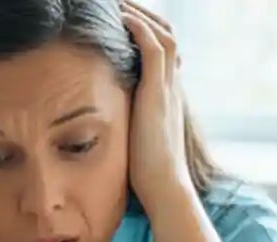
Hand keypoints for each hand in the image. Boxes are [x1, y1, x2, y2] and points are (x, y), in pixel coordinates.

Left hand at [122, 2, 192, 208]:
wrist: (164, 188)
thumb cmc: (147, 175)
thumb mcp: (136, 142)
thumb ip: (127, 126)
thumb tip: (105, 130)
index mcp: (167, 97)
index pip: (163, 52)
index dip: (147, 32)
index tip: (125, 24)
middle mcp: (171, 87)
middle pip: (166, 35)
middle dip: (145, 16)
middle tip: (122, 5)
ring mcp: (167, 89)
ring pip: (163, 34)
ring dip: (141, 15)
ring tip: (120, 5)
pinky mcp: (157, 94)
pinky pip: (153, 49)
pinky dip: (139, 29)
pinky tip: (121, 20)